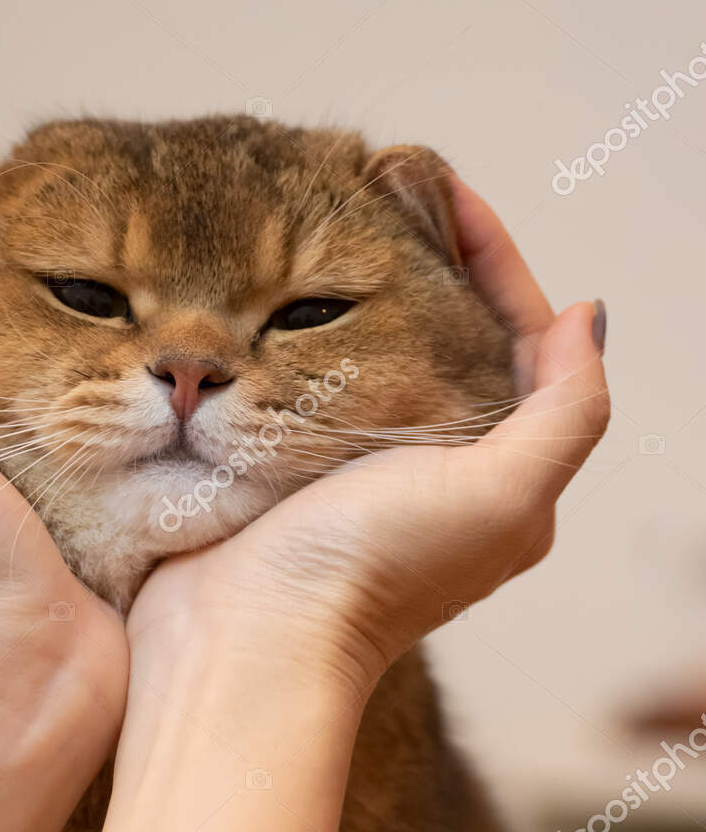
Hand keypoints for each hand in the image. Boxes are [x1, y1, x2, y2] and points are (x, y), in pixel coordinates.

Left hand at [0, 151, 126, 706]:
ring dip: (71, 288)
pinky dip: (122, 353)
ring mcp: (29, 458)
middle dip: (3, 245)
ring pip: (44, 347)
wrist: (23, 664)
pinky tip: (150, 312)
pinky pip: (108, 400)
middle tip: (54, 190)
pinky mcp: (95, 483)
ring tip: (111, 229)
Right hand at [129, 177, 609, 692]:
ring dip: (365, 295)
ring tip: (334, 232)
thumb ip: (564, 411)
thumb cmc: (371, 571)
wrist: (244, 640)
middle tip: (387, 198)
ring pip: (379, 360)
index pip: (523, 343)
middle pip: (455, 346)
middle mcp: (438, 477)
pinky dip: (307, 334)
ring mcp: (359, 476)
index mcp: (503, 480)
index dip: (495, 261)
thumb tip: (586, 320)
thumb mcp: (504, 494)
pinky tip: (278, 299)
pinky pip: (312, 386)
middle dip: (431, 270)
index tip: (444, 191)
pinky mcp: (289, 475)